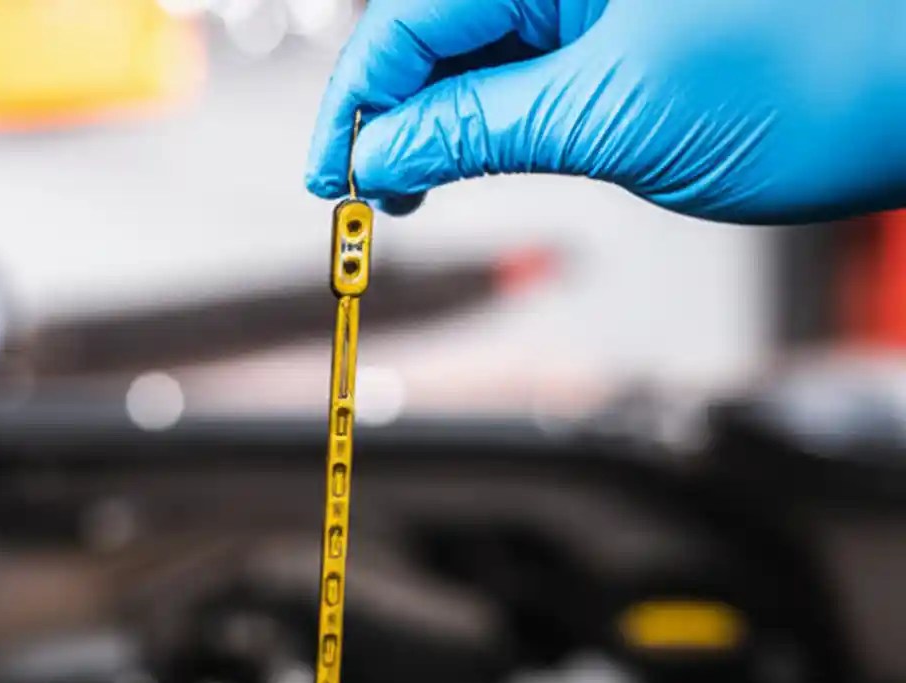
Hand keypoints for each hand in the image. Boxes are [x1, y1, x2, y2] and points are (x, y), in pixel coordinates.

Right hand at [304, 0, 905, 223]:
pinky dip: (491, 122)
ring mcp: (593, 2)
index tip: (331, 178)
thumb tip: (384, 150)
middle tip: (366, 196)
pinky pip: (526, 70)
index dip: (356, 106)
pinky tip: (471, 158)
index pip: (407, 23)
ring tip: (413, 192)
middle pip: (431, 35)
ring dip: (436, 125)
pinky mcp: (620, 32)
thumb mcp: (612, 114)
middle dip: (389, 117)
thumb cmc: (818, 72)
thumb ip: (478, 128)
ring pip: (475, 57)